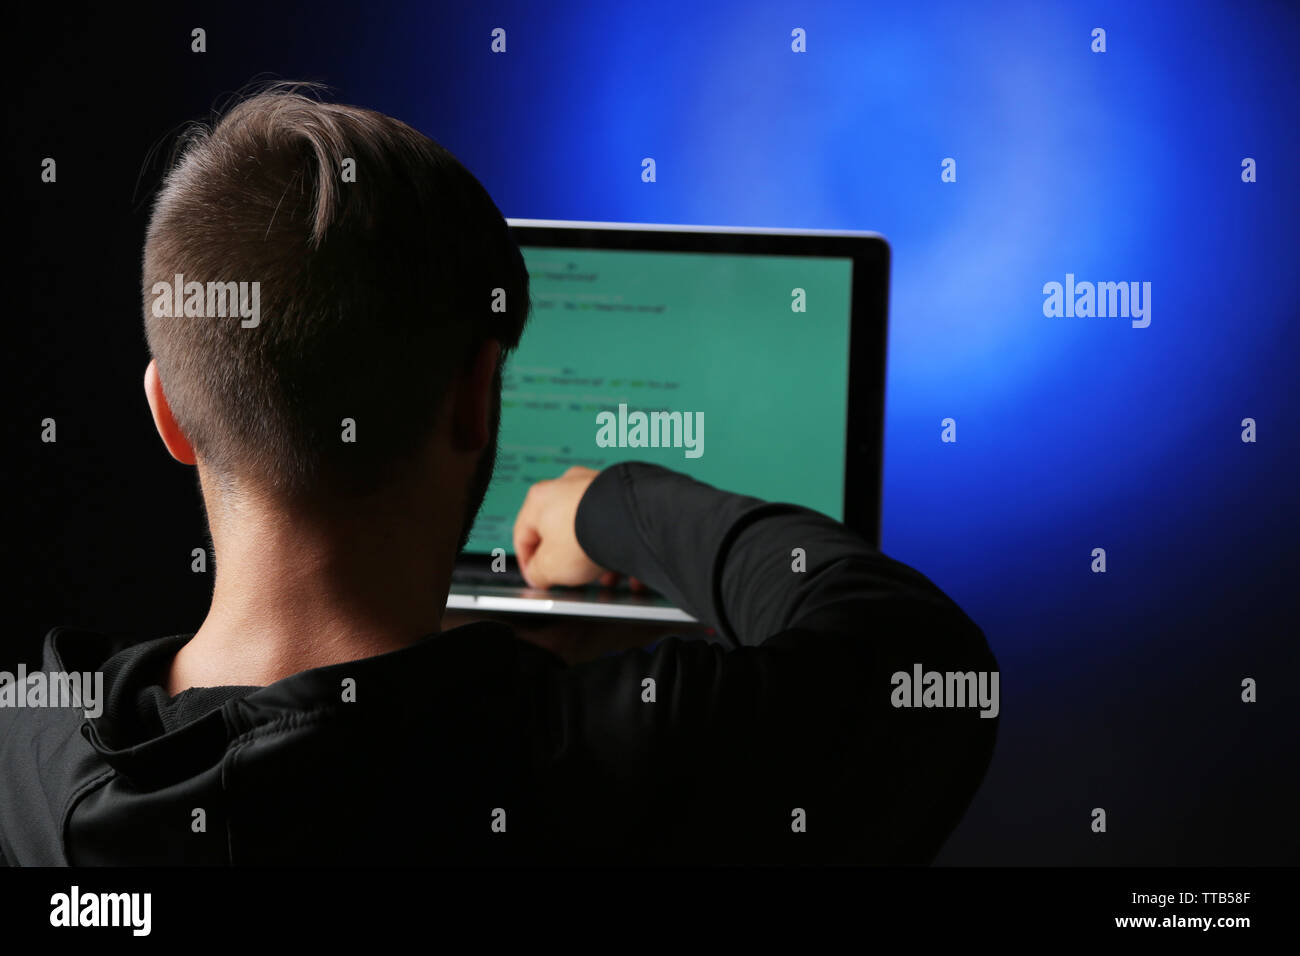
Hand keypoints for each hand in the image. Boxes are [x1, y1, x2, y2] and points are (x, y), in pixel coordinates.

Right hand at [512, 466, 649, 591]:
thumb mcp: (549, 568)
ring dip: (596, 556)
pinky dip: (618, 545)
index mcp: (539, 499)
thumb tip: (539, 576)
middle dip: (568, 560)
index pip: (523, 535)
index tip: (538, 577)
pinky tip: (626, 566)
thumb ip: (537, 573)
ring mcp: (595, 486)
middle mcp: (566, 486)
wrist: (629, 522)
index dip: (528, 563)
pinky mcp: (622, 491)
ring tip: (606, 576)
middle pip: (559, 531)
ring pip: (590, 529)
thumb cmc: (586, 534)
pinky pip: (615, 524)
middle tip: (574, 578)